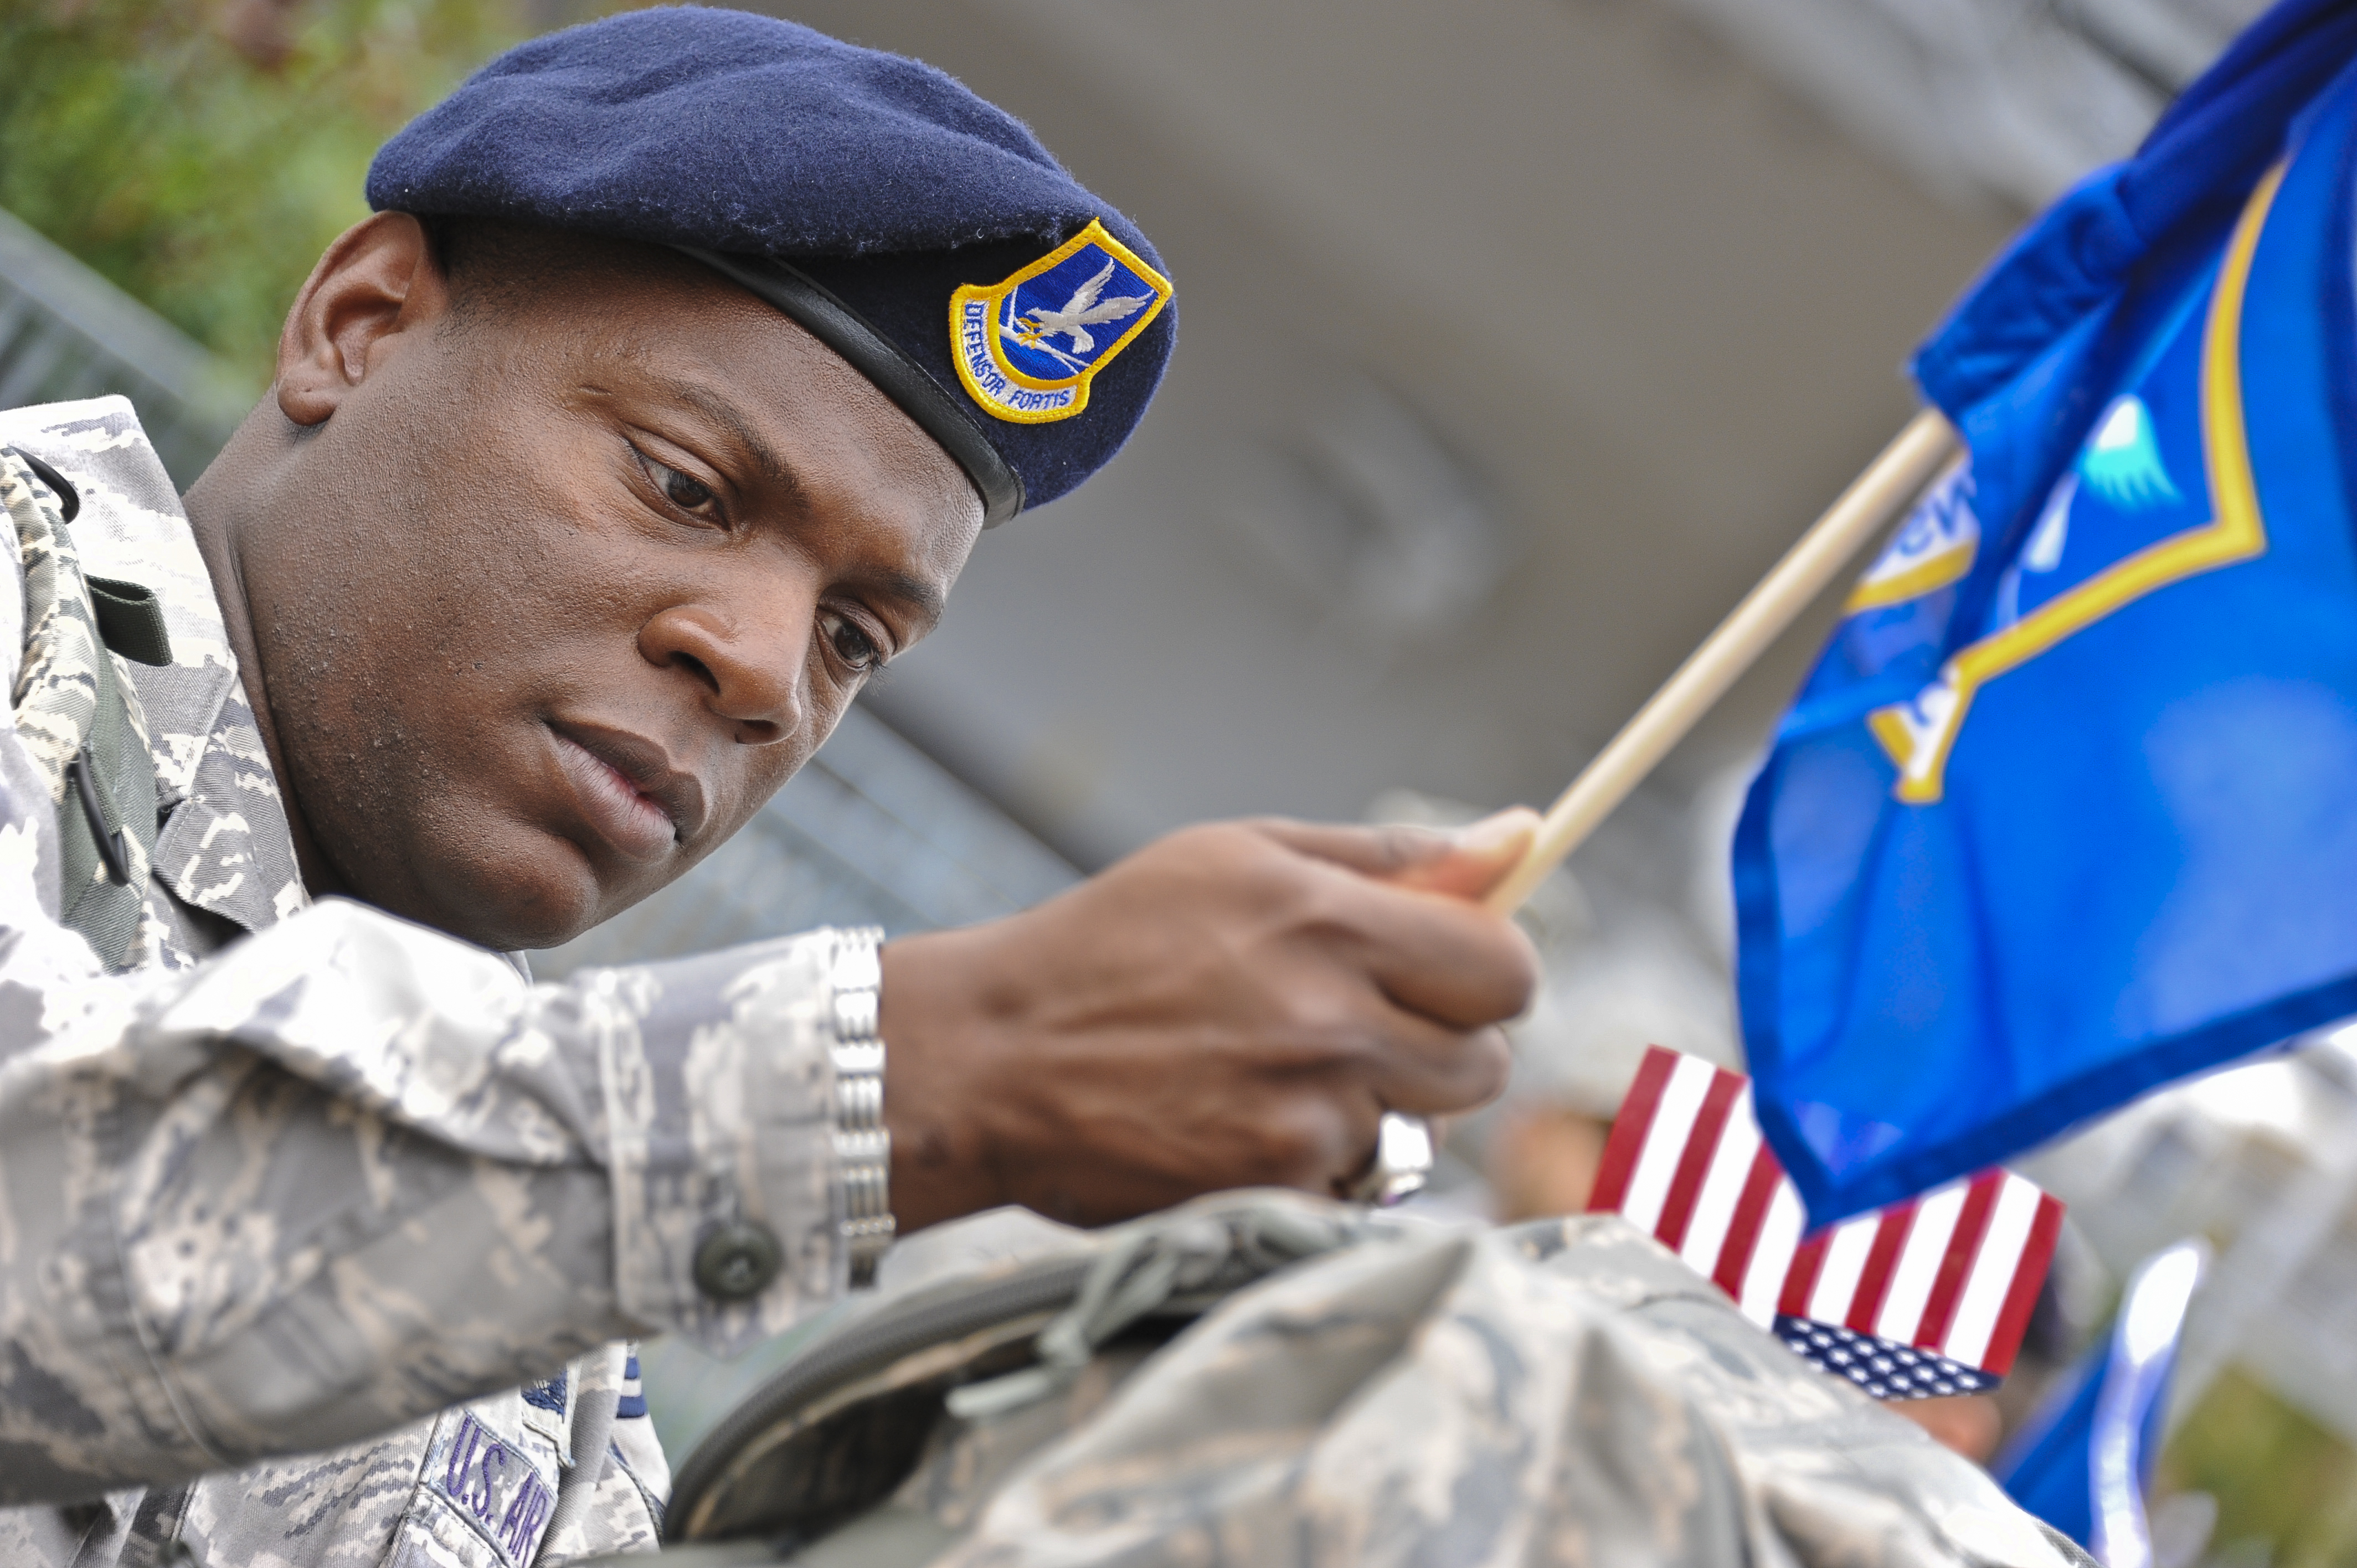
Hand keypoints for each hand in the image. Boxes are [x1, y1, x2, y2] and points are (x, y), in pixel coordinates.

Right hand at [876, 810, 1540, 1229]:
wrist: (993, 1059)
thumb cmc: (1116, 942)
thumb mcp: (1240, 856)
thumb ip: (1389, 855)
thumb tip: (1520, 837)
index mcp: (1329, 921)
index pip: (1505, 967)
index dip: (1488, 972)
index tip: (1450, 974)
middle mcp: (1330, 1021)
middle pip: (1486, 1060)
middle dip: (1444, 1045)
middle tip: (1362, 1028)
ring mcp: (1305, 1116)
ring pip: (1425, 1129)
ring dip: (1381, 1107)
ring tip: (1283, 1072)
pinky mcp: (1275, 1189)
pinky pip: (1359, 1184)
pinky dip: (1322, 1161)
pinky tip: (1246, 1121)